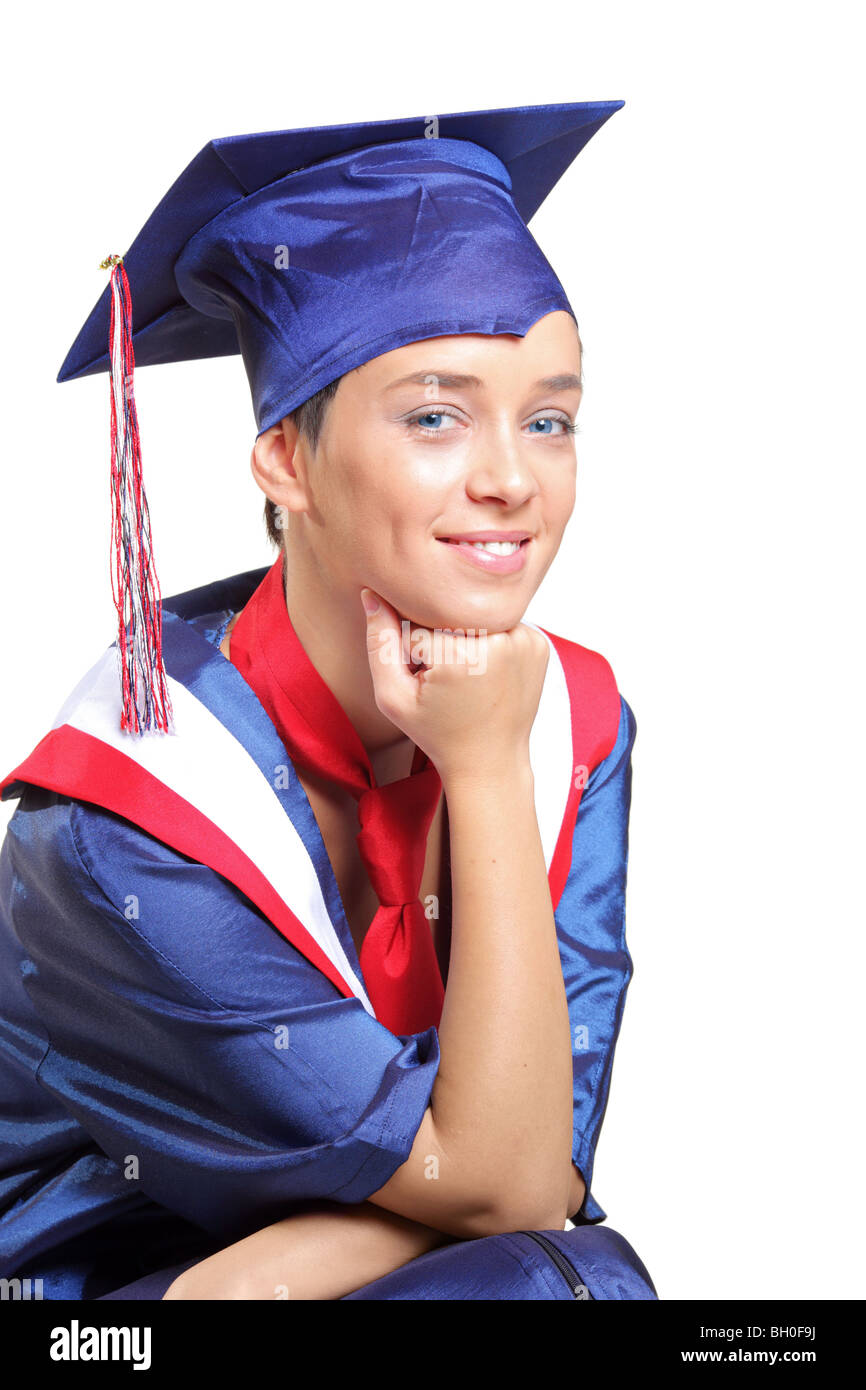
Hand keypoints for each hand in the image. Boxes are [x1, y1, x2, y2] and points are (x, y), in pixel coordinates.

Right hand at [360, 588, 548, 784]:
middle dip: (438, 639)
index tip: (423, 681)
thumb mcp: (394, 697)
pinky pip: (499, 623)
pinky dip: (488, 640)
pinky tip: (486, 672)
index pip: (417, 624)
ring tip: (466, 676)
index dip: (410, 652)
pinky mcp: (538, 643)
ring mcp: (526, 640)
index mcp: (462, 655)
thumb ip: (380, 644)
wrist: (490, 761)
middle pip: (448, 614)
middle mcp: (501, 640)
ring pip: (474, 615)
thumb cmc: (438, 734)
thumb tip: (372, 594)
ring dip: (463, 636)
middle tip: (446, 679)